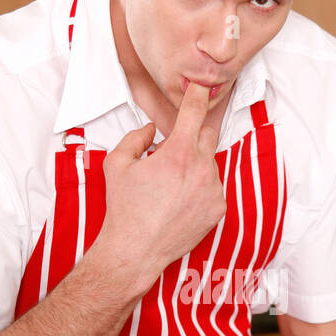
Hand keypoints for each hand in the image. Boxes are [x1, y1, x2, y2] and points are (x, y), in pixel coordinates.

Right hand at [96, 80, 225, 278]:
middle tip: (171, 153)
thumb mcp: (117, 164)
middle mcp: (201, 169)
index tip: (203, 85)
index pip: (195, 111)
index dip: (199, 94)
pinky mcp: (218, 209)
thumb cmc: (124, 208)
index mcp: (177, 153)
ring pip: (210, 163)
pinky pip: (214, 187)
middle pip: (208, 134)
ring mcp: (213, 190)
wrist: (136, 250)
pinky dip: (201, 188)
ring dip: (195, 165)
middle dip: (192, 136)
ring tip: (171, 187)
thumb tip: (151, 130)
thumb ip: (135, 138)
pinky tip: (180, 201)